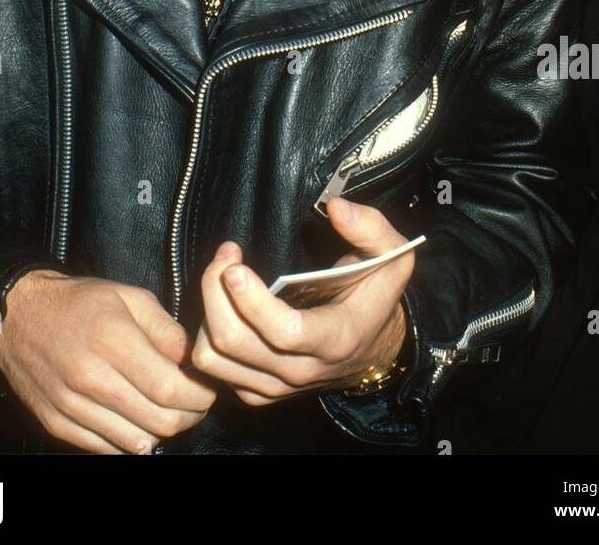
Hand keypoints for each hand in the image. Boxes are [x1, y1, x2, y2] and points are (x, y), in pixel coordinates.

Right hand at [0, 268, 215, 453]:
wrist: (16, 316)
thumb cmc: (77, 302)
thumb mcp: (128, 296)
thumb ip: (165, 329)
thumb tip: (191, 360)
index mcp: (112, 339)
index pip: (170, 388)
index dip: (199, 396)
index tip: (207, 390)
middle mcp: (90, 377)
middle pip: (159, 421)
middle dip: (189, 417)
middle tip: (196, 404)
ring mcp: (71, 406)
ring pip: (136, 442)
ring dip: (161, 432)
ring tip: (167, 411)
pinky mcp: (56, 424)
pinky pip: (106, 449)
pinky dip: (130, 441)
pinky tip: (136, 420)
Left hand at [190, 197, 413, 404]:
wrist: (373, 349)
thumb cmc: (375, 296)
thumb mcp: (392, 257)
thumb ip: (370, 227)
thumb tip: (336, 207)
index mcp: (335, 338)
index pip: (284, 332)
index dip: (252, 301)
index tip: (235, 266)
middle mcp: (302, 369)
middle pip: (234, 341)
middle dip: (216, 290)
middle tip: (226, 255)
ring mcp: (276, 385)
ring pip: (214, 358)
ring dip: (207, 309)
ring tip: (221, 275)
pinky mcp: (256, 390)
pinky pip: (213, 368)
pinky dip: (206, 333)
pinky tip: (222, 304)